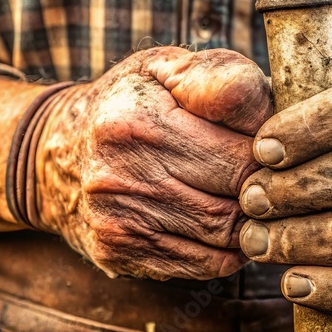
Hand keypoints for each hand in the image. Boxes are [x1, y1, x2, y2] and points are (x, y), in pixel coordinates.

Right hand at [35, 46, 272, 280]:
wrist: (55, 153)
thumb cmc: (131, 103)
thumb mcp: (165, 68)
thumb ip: (220, 77)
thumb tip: (263, 114)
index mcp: (141, 117)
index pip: (245, 148)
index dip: (274, 148)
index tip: (271, 143)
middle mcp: (123, 169)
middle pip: (240, 193)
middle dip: (269, 185)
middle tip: (275, 174)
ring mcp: (119, 217)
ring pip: (227, 234)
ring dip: (254, 220)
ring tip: (253, 198)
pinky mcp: (120, 252)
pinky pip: (206, 264)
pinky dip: (230, 249)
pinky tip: (226, 225)